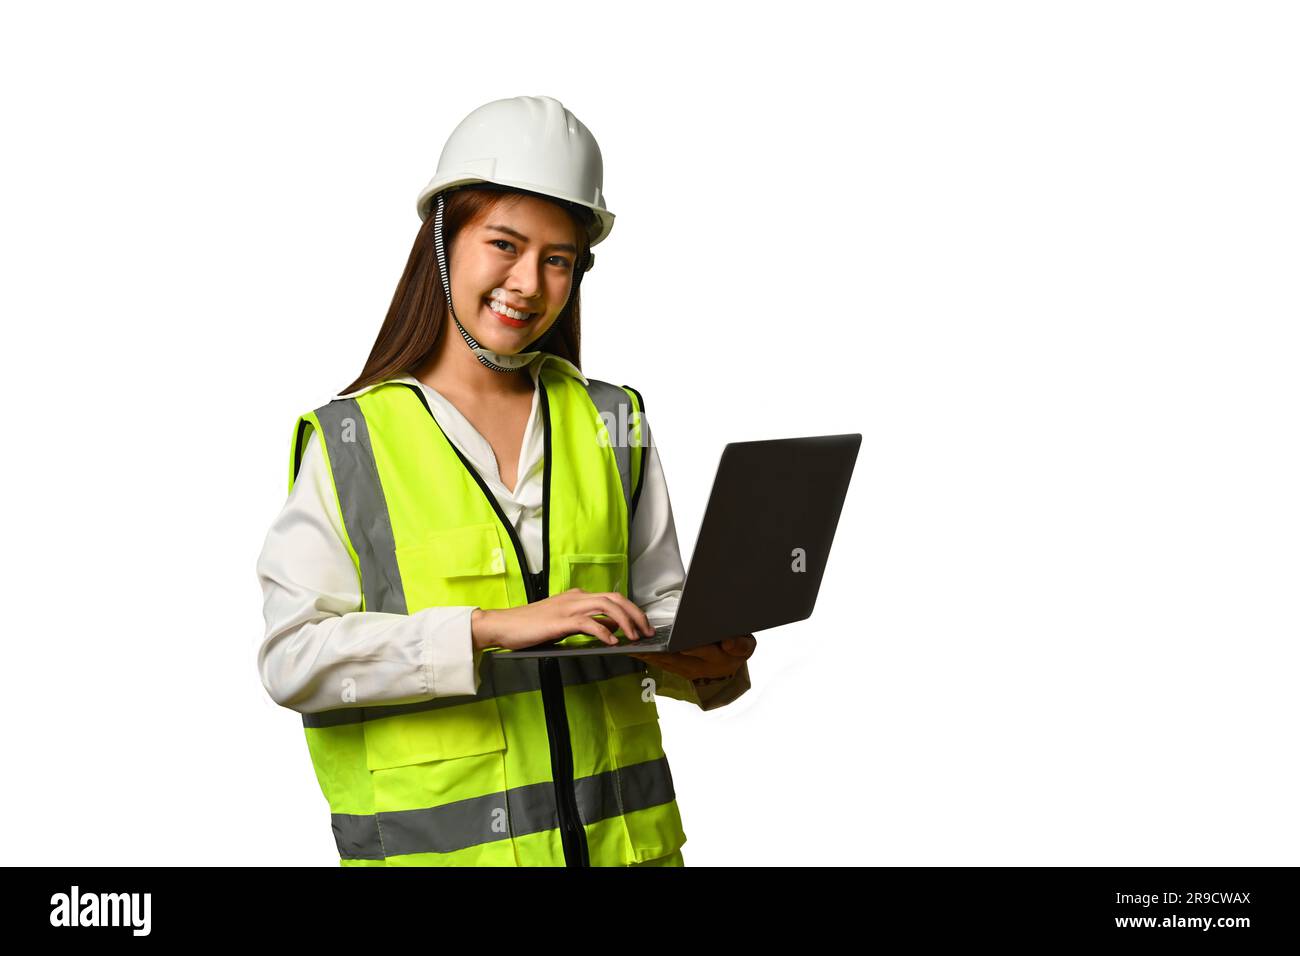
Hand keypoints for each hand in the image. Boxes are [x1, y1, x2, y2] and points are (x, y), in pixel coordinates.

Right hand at [471, 588, 654, 650]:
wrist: (503, 625)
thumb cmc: (530, 627)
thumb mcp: (565, 623)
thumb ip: (588, 623)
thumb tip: (613, 630)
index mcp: (578, 596)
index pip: (613, 598)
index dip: (633, 611)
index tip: (645, 625)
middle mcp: (576, 597)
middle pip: (616, 599)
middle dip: (636, 615)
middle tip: (647, 631)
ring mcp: (568, 607)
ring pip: (607, 607)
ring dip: (625, 622)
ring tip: (634, 638)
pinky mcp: (560, 620)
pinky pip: (589, 623)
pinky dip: (604, 632)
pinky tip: (612, 643)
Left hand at [631, 634, 756, 680]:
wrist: (732, 664)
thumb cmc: (736, 650)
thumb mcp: (745, 646)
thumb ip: (739, 644)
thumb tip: (728, 642)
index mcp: (716, 658)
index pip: (701, 651)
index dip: (689, 647)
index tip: (676, 643)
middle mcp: (699, 667)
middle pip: (676, 659)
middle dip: (658, 652)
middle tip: (642, 645)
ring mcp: (687, 670)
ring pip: (665, 662)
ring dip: (649, 656)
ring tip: (633, 647)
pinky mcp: (678, 669)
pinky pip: (661, 663)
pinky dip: (648, 657)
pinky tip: (636, 650)